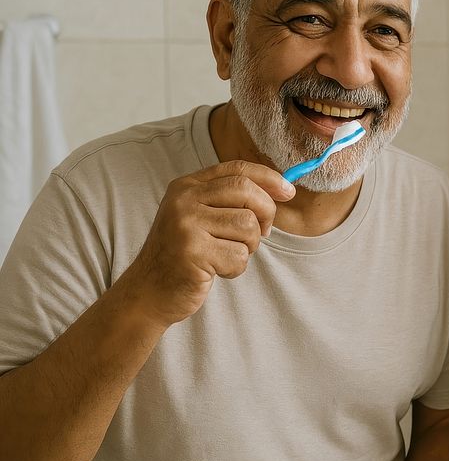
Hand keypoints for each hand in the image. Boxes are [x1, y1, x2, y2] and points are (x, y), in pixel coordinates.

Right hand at [123, 160, 295, 326]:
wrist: (148, 291)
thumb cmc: (184, 254)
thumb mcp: (200, 217)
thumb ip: (230, 201)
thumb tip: (281, 191)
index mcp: (187, 186)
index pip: (236, 169)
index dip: (268, 178)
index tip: (288, 191)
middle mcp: (183, 200)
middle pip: (246, 191)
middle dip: (266, 212)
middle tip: (262, 233)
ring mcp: (185, 225)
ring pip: (247, 225)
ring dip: (248, 246)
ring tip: (227, 254)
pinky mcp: (192, 252)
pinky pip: (238, 255)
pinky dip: (236, 268)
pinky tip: (216, 270)